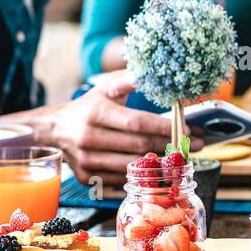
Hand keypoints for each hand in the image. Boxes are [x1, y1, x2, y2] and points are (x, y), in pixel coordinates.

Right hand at [46, 71, 201, 185]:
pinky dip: (143, 174)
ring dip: (161, 163)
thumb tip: (154, 73)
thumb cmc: (89, 107)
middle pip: (139, 146)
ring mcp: (86, 159)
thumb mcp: (106, 88)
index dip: (164, 128)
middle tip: (195, 145)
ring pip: (133, 165)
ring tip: (182, 157)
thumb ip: (130, 79)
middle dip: (170, 146)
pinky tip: (159, 168)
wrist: (55, 129)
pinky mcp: (87, 175)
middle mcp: (89, 137)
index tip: (188, 128)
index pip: (137, 123)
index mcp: (96, 113)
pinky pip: (122, 177)